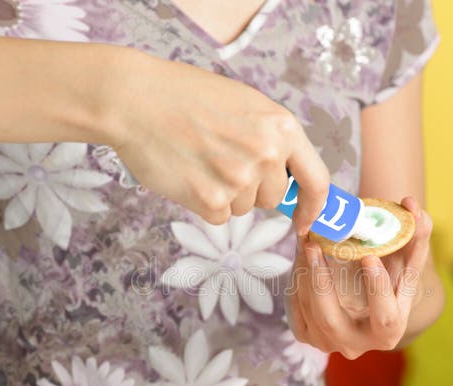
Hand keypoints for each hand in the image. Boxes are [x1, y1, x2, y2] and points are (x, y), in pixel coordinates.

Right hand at [105, 49, 328, 232]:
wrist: (135, 100)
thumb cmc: (186, 96)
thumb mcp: (246, 104)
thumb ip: (272, 138)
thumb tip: (289, 177)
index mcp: (282, 128)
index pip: (316, 180)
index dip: (313, 206)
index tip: (305, 220)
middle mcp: (267, 155)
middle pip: (273, 198)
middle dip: (252, 188)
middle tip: (220, 158)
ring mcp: (239, 180)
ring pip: (243, 208)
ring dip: (224, 194)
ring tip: (199, 159)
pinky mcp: (210, 201)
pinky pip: (218, 217)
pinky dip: (203, 203)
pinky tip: (187, 174)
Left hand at [286, 197, 432, 358]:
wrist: (364, 295)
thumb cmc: (390, 274)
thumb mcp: (405, 258)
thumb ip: (416, 233)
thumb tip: (412, 205)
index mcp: (389, 332)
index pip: (386, 317)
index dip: (378, 289)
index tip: (369, 257)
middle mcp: (358, 344)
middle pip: (333, 322)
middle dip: (321, 282)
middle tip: (314, 245)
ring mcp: (329, 343)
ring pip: (309, 311)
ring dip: (304, 273)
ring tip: (305, 240)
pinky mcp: (307, 336)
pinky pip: (296, 309)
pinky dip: (296, 281)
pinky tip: (300, 257)